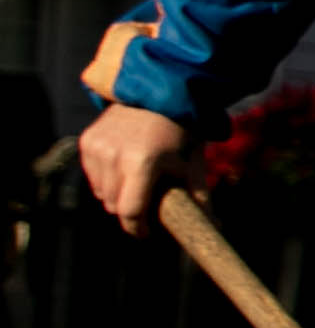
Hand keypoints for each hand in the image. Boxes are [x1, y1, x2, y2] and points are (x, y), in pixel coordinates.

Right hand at [78, 105, 192, 233]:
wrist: (158, 93)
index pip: (129, 211)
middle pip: (114, 205)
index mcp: (142, 163)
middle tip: (148, 200)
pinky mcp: (87, 141)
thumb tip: (214, 226)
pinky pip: (93, 175)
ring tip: (138, 178)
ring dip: (117, 194)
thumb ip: (200, 196)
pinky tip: (123, 163)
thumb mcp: (193, 162)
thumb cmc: (182, 131)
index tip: (145, 233)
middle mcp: (114, 156)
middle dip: (131, 209)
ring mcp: (98, 147)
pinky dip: (106, 178)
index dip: (136, 228)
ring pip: (101, 193)